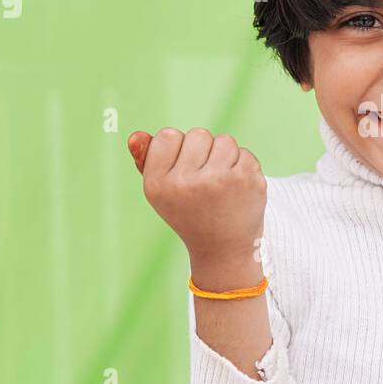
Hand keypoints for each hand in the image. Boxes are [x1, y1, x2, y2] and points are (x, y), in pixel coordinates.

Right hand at [127, 128, 266, 262]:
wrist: (224, 248)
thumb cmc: (190, 213)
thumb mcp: (162, 190)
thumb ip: (146, 159)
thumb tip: (136, 136)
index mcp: (158, 184)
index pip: (167, 135)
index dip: (178, 149)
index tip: (184, 172)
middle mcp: (186, 183)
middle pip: (198, 134)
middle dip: (203, 151)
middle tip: (205, 182)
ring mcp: (218, 180)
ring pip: (224, 140)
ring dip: (225, 157)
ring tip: (221, 183)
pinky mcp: (246, 180)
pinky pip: (244, 152)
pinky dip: (243, 166)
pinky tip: (237, 189)